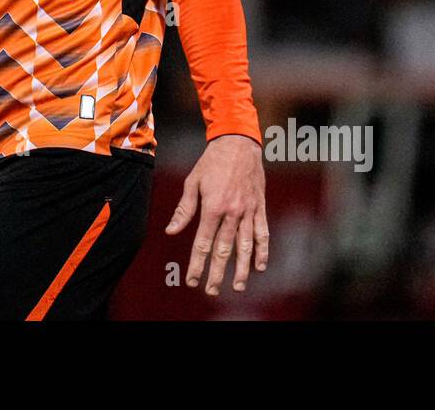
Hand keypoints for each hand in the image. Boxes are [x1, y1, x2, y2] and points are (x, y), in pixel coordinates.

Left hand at [166, 134, 268, 294]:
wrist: (238, 143)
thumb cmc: (211, 162)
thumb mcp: (192, 182)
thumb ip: (184, 209)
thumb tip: (171, 231)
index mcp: (212, 206)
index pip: (203, 243)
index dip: (196, 263)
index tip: (192, 279)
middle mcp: (232, 212)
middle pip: (224, 249)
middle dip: (217, 272)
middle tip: (211, 290)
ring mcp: (248, 211)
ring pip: (246, 246)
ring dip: (241, 269)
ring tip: (237, 286)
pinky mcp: (260, 207)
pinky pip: (263, 233)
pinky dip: (262, 251)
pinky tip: (260, 266)